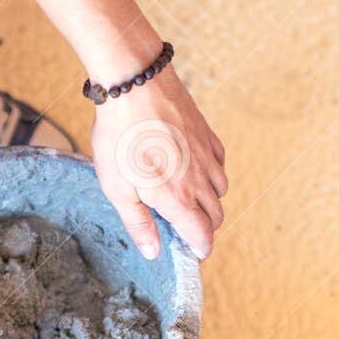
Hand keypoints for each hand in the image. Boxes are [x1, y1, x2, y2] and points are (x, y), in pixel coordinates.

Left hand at [90, 66, 226, 258]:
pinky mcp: (205, 133)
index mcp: (176, 198)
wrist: (135, 86)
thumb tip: (153, 252)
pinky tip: (196, 169)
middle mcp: (198, 180)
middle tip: (187, 230)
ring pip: (221, 189)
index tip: (194, 253)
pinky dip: (213, 173)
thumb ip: (138, 222)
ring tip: (190, 200)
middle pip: (216, 215)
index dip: (200, 249)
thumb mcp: (118, 188)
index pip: (202, 235)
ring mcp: (205, 155)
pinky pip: (220, 162)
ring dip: (210, 201)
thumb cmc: (121, 136)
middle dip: (205, 228)